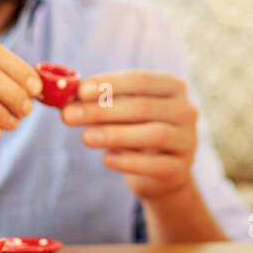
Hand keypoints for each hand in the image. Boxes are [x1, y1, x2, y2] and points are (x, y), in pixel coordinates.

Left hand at [59, 70, 198, 200]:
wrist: (159, 172)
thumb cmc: (135, 130)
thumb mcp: (120, 112)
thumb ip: (99, 103)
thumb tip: (65, 101)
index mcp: (173, 87)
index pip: (141, 80)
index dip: (110, 84)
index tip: (80, 91)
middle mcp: (186, 110)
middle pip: (143, 107)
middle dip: (102, 110)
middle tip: (69, 116)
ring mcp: (187, 140)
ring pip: (154, 134)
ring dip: (115, 134)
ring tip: (85, 138)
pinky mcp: (180, 169)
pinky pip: (155, 164)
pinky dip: (127, 162)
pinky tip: (106, 159)